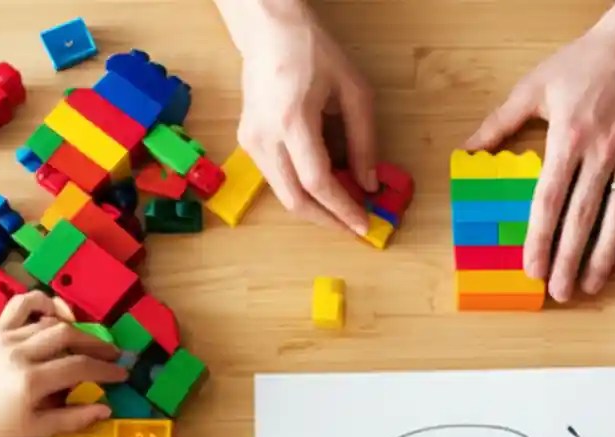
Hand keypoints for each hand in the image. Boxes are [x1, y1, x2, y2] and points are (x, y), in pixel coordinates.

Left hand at [0, 292, 127, 436]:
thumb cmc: (2, 432)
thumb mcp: (41, 430)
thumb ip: (76, 417)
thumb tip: (107, 408)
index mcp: (30, 381)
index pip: (78, 366)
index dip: (104, 369)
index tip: (121, 373)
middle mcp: (17, 354)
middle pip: (67, 336)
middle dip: (95, 344)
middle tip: (111, 354)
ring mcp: (2, 339)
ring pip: (47, 322)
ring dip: (73, 329)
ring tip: (86, 342)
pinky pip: (19, 306)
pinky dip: (41, 302)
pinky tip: (55, 314)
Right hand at [232, 0, 376, 234]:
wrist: (269, 32)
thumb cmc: (314, 53)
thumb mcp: (354, 91)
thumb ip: (363, 141)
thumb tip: (368, 183)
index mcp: (292, 121)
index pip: (317, 182)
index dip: (342, 208)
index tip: (363, 225)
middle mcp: (264, 137)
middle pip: (294, 200)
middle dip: (327, 220)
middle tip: (353, 226)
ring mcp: (250, 142)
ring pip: (283, 194)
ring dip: (315, 207)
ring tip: (344, 206)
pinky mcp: (246, 143)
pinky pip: (276, 178)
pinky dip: (301, 189)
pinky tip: (324, 185)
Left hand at [465, 9, 614, 300]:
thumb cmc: (585, 62)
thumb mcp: (533, 87)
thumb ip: (499, 123)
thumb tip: (466, 150)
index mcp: (567, 138)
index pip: (549, 201)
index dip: (540, 239)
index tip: (532, 269)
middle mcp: (601, 152)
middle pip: (582, 218)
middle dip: (569, 260)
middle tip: (559, 292)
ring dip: (603, 257)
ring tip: (590, 286)